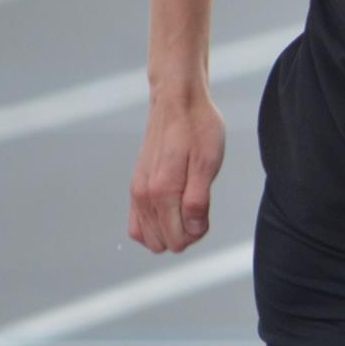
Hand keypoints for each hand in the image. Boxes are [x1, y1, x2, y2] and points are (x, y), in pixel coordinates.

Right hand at [128, 92, 225, 253]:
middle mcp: (144, 195)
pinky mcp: (136, 186)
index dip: (199, 232)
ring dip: (170, 232)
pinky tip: (171, 213)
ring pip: (149, 237)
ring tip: (188, 210)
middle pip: (164, 242)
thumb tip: (192, 228)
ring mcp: (137, 192)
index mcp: (163, 191)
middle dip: (186, 235)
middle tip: (201, 211)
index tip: (208, 213)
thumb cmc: (197, 128)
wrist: (178, 103)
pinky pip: (137, 224)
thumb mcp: (208, 162)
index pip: (179, 238)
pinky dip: (154, 227)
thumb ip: (198, 200)